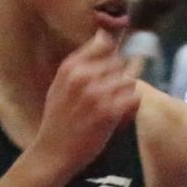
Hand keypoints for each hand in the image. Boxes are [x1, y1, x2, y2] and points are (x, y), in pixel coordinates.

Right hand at [32, 30, 138, 176]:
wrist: (52, 153)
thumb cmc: (58, 120)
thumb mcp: (60, 84)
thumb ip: (81, 60)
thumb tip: (104, 33)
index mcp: (70, 67)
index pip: (105, 44)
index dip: (111, 57)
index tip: (108, 71)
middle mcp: (83, 76)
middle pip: (120, 64)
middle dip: (117, 79)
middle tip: (107, 98)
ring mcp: (97, 94)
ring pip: (129, 81)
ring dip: (125, 95)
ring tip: (112, 109)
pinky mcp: (109, 112)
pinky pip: (134, 99)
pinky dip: (131, 108)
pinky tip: (118, 117)